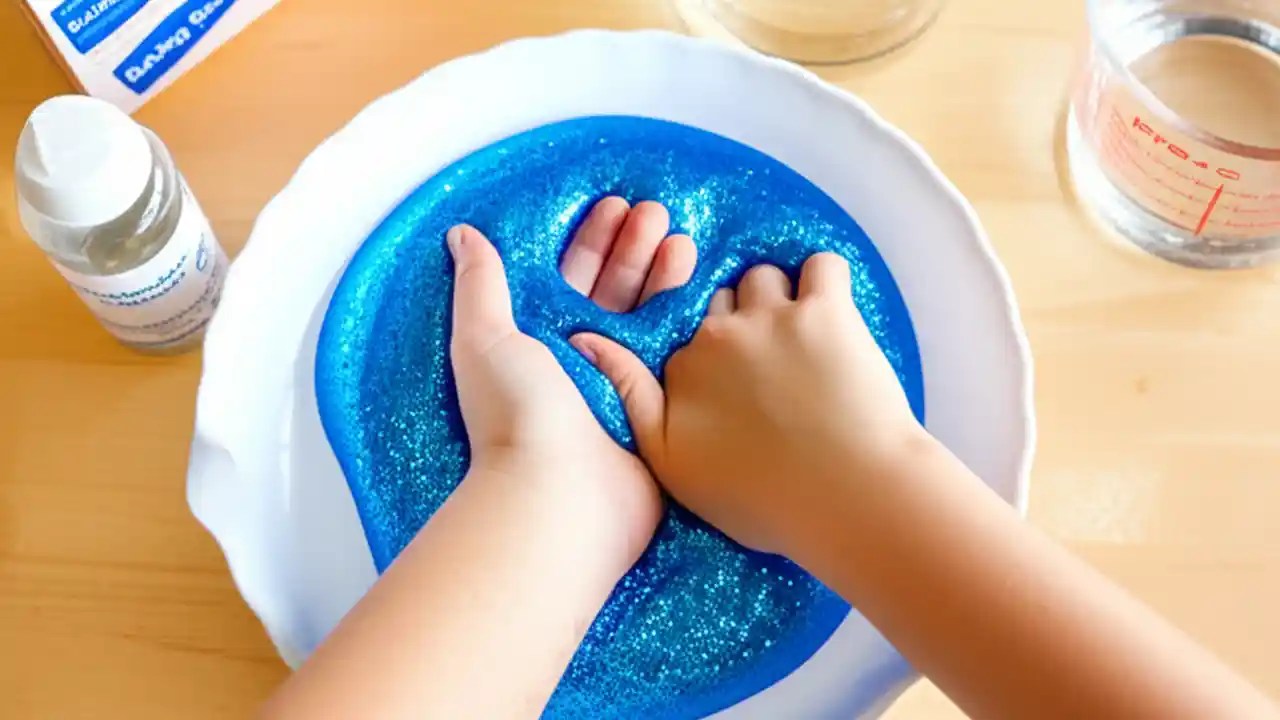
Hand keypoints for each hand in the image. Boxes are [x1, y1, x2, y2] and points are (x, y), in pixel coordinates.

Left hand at [449, 198, 694, 566]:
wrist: (561, 494)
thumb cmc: (516, 415)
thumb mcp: (484, 337)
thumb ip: (479, 284)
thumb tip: (460, 233)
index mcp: (541, 339)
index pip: (570, 277)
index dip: (592, 239)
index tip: (615, 205)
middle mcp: (582, 360)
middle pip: (613, 291)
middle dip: (633, 247)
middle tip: (654, 212)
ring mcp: (623, 385)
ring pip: (647, 318)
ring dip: (663, 274)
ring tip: (681, 241)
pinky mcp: (659, 410)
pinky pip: (677, 355)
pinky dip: (687, 319)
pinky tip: (703, 286)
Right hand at [570, 253, 926, 556]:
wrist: (848, 499)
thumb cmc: (763, 498)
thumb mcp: (672, 464)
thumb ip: (630, 399)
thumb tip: (583, 340)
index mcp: (682, 367)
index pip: (686, 335)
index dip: (709, 357)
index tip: (735, 385)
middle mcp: (720, 333)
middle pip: (723, 300)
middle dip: (742, 321)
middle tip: (773, 365)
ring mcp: (774, 316)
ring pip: (766, 277)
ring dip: (780, 298)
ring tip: (804, 341)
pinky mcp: (829, 310)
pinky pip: (823, 265)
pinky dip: (827, 279)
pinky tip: (834, 312)